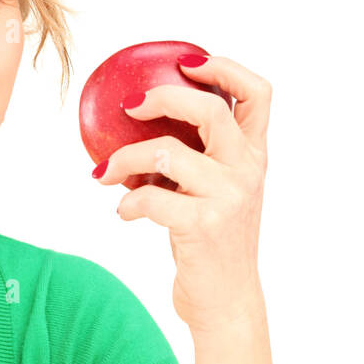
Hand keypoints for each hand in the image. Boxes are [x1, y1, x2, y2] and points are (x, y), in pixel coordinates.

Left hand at [92, 54, 271, 332]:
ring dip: (125, 159)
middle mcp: (247, 170)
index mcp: (254, 156)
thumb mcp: (216, 192)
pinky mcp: (203, 224)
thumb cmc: (212, 242)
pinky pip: (150, 197)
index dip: (225, 68)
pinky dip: (127, 202)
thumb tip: (142, 120)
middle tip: (131, 106)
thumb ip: (198, 157)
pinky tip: (123, 212)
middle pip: (208, 110)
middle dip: (162, 99)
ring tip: (106, 174)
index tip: (188, 63)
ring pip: (166, 152)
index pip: (258, 94)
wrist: (226, 301)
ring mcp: (228, 197)